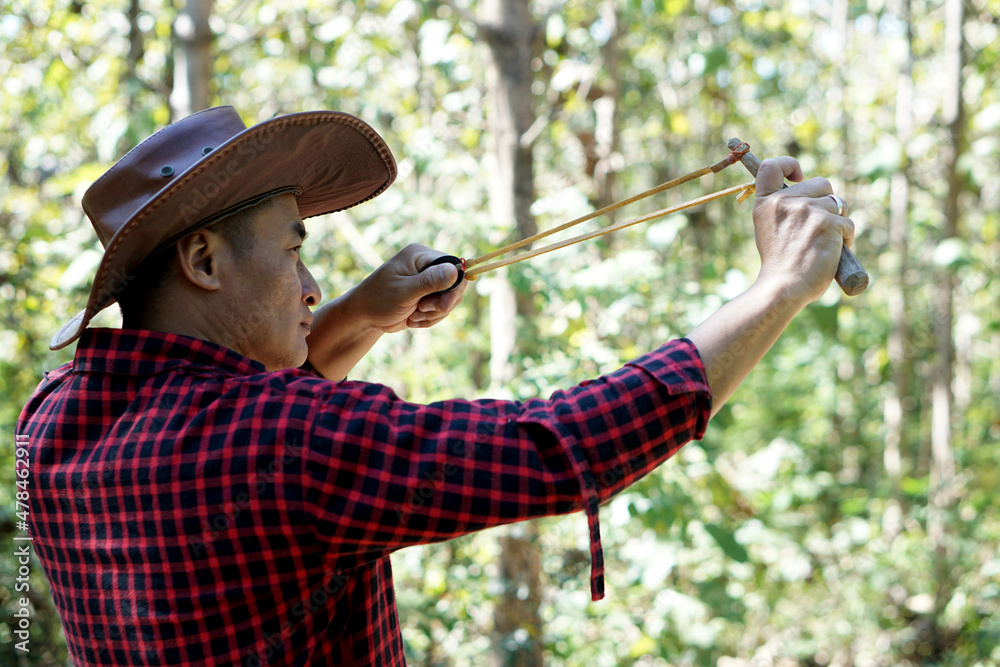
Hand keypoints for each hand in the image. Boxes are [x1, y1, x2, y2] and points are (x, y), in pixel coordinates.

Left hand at [353, 243, 466, 333]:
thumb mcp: (404, 291)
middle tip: (422, 310)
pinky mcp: (429, 296)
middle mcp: (427, 264)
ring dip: (435, 313)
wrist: (365, 317)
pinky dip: (431, 318)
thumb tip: (455, 271)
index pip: (453, 266)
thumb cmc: (379, 300)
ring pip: (451, 299)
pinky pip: (443, 309)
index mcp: (420, 255)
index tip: (443, 306)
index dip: (453, 288)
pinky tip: (413, 319)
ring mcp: (429, 281)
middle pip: (456, 284)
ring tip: (414, 315)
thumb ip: (429, 282)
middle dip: (442, 304)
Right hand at [752, 157, 854, 303]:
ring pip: (838, 204)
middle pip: (821, 183)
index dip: (790, 165)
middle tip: (820, 226)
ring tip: (825, 244)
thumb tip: (812, 197)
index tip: (799, 177)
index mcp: (766, 203)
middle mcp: (786, 201)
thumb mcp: (769, 230)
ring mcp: (808, 211)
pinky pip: (848, 224)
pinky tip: (833, 253)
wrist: (783, 289)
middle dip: (827, 201)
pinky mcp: (829, 223)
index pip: (772, 166)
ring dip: (838, 221)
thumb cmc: (778, 266)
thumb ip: (783, 210)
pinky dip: (846, 239)